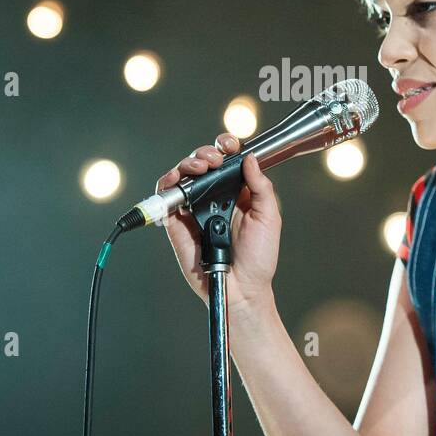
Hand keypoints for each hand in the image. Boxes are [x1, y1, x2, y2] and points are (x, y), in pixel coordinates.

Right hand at [156, 133, 281, 313]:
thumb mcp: (269, 217)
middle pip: (201, 163)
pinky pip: (166, 200)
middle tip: (213, 162)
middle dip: (204, 154)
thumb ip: (261, 187)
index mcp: (236, 192)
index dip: (225, 147)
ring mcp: (194, 210)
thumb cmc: (259, 258)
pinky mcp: (177, 224)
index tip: (229, 146)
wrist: (242, 289)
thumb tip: (249, 158)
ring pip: (182, 176)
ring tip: (198, 168)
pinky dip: (166, 185)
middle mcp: (214, 198)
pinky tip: (176, 181)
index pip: (227, 161)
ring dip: (186, 165)